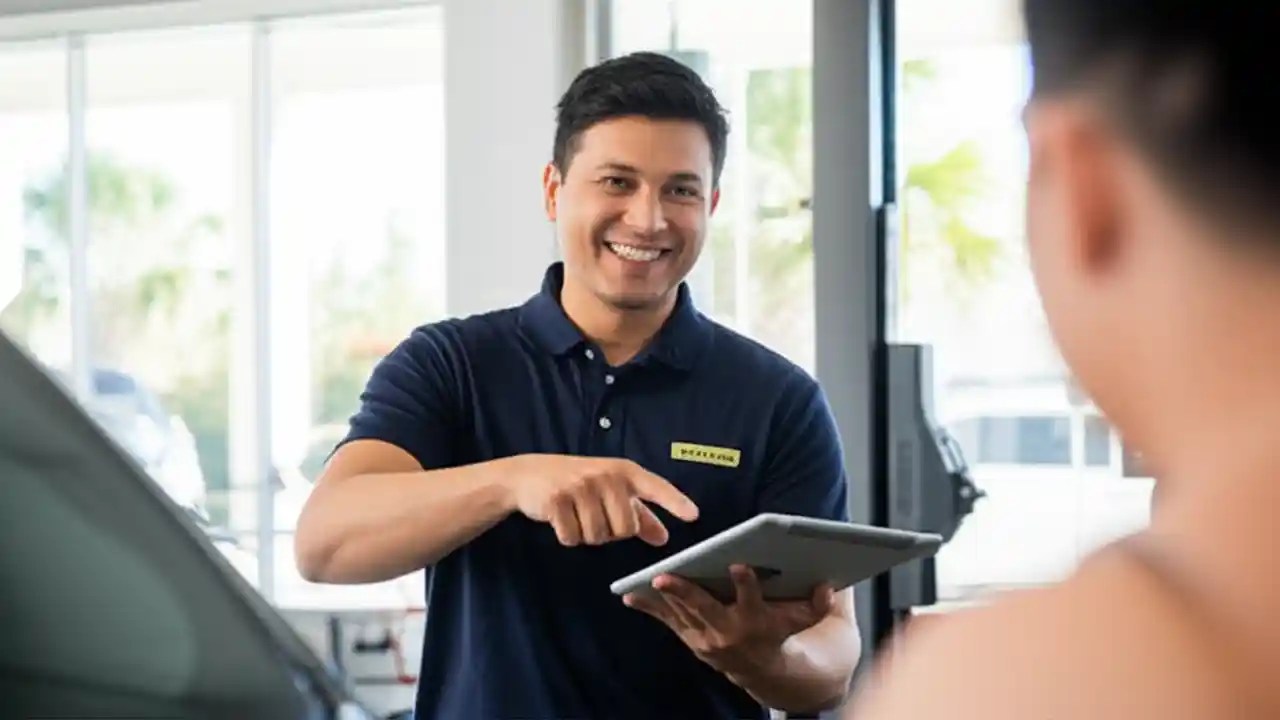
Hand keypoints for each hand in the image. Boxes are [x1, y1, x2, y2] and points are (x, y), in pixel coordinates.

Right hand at [503, 454, 698, 546]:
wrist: (529, 474)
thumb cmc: (578, 483)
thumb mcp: (610, 490)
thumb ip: (639, 514)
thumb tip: (663, 538)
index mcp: (623, 471)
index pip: (655, 487)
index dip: (674, 502)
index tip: (694, 516)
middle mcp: (605, 476)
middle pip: (625, 529)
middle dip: (611, 532)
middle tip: (595, 516)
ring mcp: (580, 487)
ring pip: (598, 537)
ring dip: (587, 535)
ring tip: (576, 515)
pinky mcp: (557, 501)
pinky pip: (573, 538)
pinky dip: (567, 536)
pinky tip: (560, 519)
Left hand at [623, 564, 834, 676]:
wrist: (762, 669)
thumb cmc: (781, 632)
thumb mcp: (804, 620)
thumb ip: (818, 604)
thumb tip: (830, 586)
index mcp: (756, 622)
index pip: (751, 600)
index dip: (746, 584)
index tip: (740, 565)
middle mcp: (727, 631)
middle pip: (704, 608)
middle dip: (684, 591)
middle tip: (666, 575)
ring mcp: (705, 637)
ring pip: (681, 613)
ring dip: (663, 596)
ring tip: (646, 578)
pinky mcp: (690, 636)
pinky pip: (666, 620)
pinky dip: (648, 608)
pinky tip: (629, 595)